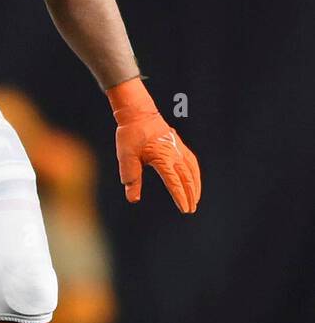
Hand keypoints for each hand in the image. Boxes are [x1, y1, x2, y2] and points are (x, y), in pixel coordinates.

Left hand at [108, 78, 200, 213]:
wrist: (138, 113)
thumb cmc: (131, 135)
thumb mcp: (127, 157)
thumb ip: (131, 179)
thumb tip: (133, 199)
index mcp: (163, 158)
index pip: (175, 182)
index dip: (180, 197)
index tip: (184, 209)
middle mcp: (175, 153)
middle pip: (187, 178)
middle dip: (190, 195)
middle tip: (191, 209)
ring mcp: (179, 148)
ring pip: (192, 170)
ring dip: (195, 185)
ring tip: (195, 199)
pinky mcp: (178, 144)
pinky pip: (191, 161)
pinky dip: (195, 173)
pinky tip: (194, 180)